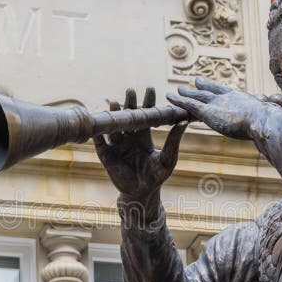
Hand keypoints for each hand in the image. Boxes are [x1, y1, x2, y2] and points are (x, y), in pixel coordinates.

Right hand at [94, 87, 187, 204]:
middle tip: (131, 91)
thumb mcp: (168, 157)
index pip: (146, 115)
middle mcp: (128, 137)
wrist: (142, 193)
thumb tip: (184, 123)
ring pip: (114, 126)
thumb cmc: (157, 176)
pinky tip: (97, 125)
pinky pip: (100, 142)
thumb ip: (173, 140)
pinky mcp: (106, 155)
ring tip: (115, 102)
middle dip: (129, 103)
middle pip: (128, 116)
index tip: (151, 88)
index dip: (147, 102)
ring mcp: (116, 145)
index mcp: (143, 136)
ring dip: (114, 114)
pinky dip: (97, 134)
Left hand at [166, 77, 270, 139]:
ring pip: (197, 96)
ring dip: (186, 94)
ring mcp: (216, 103)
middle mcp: (226, 98)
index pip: (226, 93)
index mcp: (240, 99)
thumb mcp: (266, 121)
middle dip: (202, 88)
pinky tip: (169, 96)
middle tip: (196, 82)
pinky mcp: (206, 111)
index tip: (217, 86)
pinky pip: (189, 104)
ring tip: (178, 90)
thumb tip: (274, 128)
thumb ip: (263, 123)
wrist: (261, 120)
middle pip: (210, 91)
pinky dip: (179, 100)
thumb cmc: (267, 123)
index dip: (218, 90)